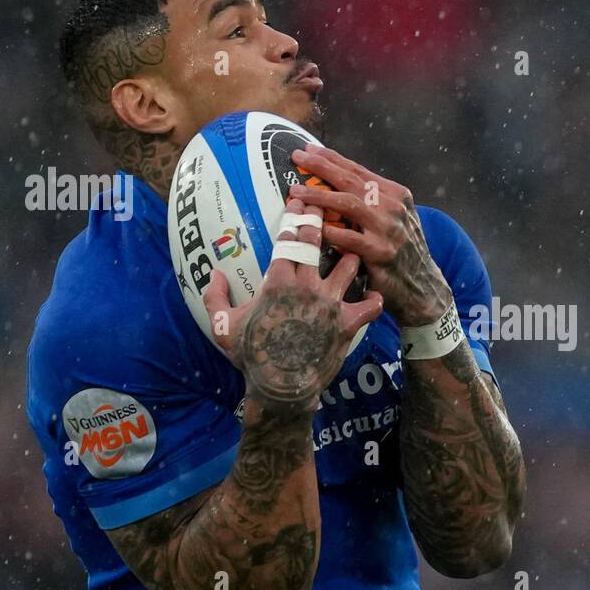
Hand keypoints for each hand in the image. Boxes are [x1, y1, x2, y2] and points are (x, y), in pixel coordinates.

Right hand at [201, 197, 383, 411]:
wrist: (281, 388)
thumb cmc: (252, 357)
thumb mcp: (223, 327)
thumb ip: (214, 297)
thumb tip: (213, 274)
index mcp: (277, 282)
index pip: (287, 240)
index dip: (293, 218)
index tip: (299, 202)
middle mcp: (306, 286)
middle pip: (316, 242)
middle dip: (321, 219)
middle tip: (327, 203)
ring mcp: (329, 303)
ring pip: (349, 266)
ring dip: (353, 255)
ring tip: (358, 244)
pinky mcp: (347, 323)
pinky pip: (370, 305)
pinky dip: (374, 300)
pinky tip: (376, 295)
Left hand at [289, 145, 452, 326]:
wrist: (422, 285)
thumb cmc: (401, 250)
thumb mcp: (394, 218)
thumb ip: (372, 201)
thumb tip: (336, 182)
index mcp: (396, 194)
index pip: (358, 170)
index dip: (332, 158)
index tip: (309, 151)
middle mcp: (394, 207)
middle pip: (351, 180)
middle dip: (321, 167)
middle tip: (298, 158)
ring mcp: (388, 229)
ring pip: (347, 204)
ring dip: (319, 196)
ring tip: (296, 193)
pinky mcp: (380, 253)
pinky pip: (348, 238)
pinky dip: (329, 231)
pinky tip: (312, 227)